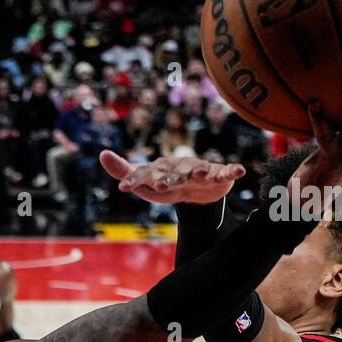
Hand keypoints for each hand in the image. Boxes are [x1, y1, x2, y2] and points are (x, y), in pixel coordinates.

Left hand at [100, 151, 244, 204]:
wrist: (195, 188)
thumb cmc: (165, 182)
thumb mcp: (143, 181)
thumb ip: (123, 170)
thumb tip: (102, 153)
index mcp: (160, 170)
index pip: (145, 175)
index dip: (135, 180)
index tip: (123, 188)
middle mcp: (179, 168)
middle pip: (173, 173)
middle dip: (168, 179)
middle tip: (161, 185)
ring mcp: (199, 170)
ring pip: (199, 170)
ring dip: (201, 172)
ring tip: (201, 175)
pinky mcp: (218, 175)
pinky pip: (226, 172)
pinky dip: (232, 171)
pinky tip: (239, 171)